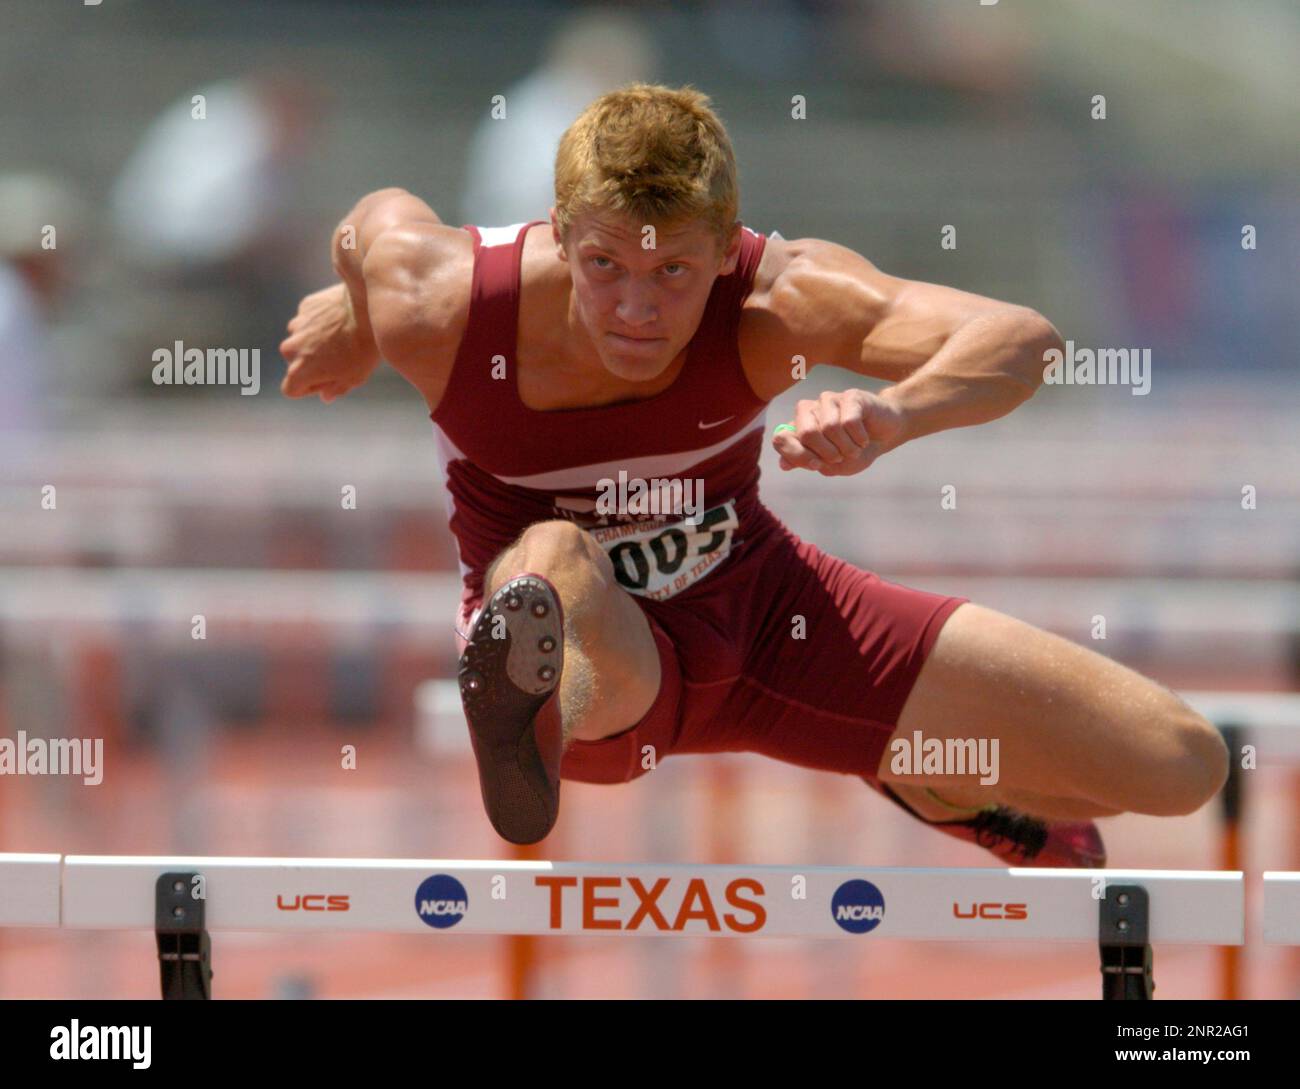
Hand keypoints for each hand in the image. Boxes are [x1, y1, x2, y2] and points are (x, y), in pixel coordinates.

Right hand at [280, 284, 380, 401]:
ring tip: (343, 338)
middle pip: (295, 364)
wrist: (367, 308)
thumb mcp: (355, 377)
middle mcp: (290, 348)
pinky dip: (321, 323)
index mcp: (299, 371)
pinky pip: (309, 320)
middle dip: (312, 364)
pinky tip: (342, 321)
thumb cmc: (363, 348)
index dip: (309, 388)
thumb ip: (336, 389)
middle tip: (340, 359)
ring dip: (316, 342)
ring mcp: (296, 325)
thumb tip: (326, 395)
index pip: (291, 389)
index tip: (327, 381)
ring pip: (302, 340)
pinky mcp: (305, 307)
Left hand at [772, 389, 906, 476]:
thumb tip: (782, 465)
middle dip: (827, 453)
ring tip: (855, 449)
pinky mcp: (850, 396)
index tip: (817, 465)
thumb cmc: (854, 450)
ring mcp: (828, 400)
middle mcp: (809, 411)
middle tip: (841, 457)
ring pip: (830, 428)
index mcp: (798, 428)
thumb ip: (807, 463)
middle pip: (807, 433)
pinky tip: (864, 439)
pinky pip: (849, 422)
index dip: (797, 455)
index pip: (781, 439)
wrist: (884, 435)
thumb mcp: (831, 465)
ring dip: (847, 447)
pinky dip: (859, 438)